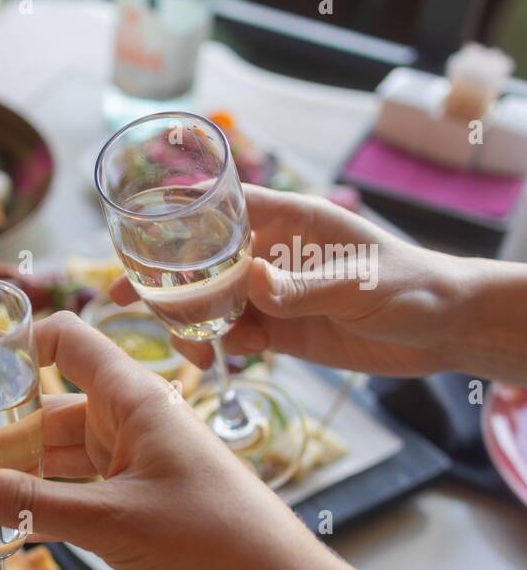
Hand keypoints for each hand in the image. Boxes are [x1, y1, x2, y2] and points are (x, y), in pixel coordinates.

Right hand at [0, 312, 340, 569]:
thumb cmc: (211, 540)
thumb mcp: (108, 520)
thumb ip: (27, 504)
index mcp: (134, 399)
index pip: (66, 341)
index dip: (16, 344)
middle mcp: (133, 421)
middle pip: (49, 407)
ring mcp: (137, 461)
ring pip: (60, 453)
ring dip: (15, 471)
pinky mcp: (141, 499)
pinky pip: (77, 488)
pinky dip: (42, 501)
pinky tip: (2, 523)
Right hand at [110, 184, 471, 376]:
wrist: (445, 330)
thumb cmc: (412, 286)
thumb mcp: (357, 284)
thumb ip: (300, 286)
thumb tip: (249, 283)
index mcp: (290, 221)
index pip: (223, 209)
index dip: (178, 219)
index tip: (138, 236)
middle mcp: (272, 254)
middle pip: (202, 261)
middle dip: (164, 280)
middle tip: (124, 300)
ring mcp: (272, 294)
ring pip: (210, 303)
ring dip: (189, 323)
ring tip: (187, 348)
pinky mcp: (279, 331)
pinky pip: (232, 336)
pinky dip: (216, 348)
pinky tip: (220, 360)